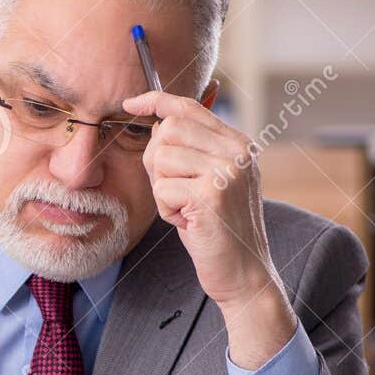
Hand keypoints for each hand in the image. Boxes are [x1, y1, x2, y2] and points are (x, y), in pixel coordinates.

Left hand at [125, 90, 295, 369]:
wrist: (244, 273)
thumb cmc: (217, 230)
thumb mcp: (209, 182)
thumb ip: (193, 152)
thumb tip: (156, 121)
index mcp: (238, 143)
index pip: (190, 107)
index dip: (155, 101)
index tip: (130, 103)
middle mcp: (238, 150)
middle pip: (168, 130)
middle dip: (155, 161)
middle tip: (172, 191)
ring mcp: (228, 169)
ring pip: (161, 158)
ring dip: (162, 189)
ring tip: (185, 209)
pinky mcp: (212, 192)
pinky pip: (163, 188)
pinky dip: (166, 209)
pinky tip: (187, 222)